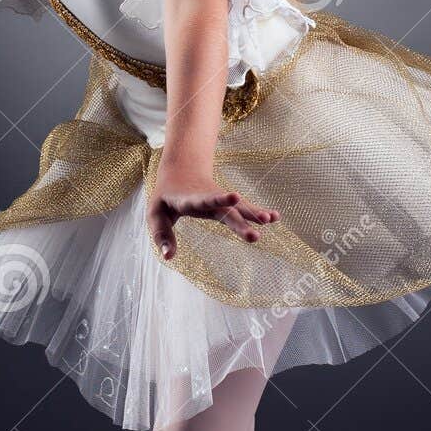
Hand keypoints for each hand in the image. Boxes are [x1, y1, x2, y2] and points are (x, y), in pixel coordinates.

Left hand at [147, 162, 279, 261]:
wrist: (180, 173)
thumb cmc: (166, 199)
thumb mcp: (155, 215)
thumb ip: (161, 235)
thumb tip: (169, 257)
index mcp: (190, 199)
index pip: (205, 200)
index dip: (220, 198)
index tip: (234, 196)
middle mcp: (210, 199)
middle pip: (227, 211)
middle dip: (241, 222)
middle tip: (255, 236)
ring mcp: (221, 200)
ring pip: (239, 208)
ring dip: (254, 214)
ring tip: (271, 219)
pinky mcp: (228, 204)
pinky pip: (245, 209)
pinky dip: (258, 212)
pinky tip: (275, 217)